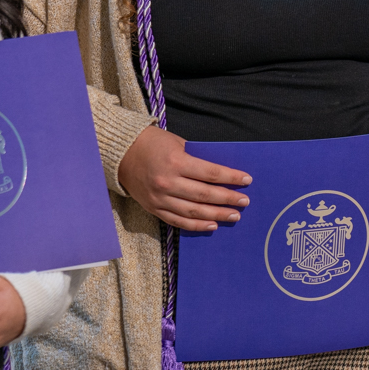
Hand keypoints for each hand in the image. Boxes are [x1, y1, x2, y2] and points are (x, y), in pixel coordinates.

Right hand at [115, 125, 251, 231]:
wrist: (121, 154)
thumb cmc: (152, 143)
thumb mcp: (176, 143)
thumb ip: (196, 158)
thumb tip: (220, 173)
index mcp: (176, 161)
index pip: (210, 173)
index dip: (231, 178)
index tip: (247, 180)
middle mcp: (168, 182)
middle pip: (205, 194)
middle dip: (227, 198)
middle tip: (244, 201)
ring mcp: (160, 198)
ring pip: (194, 212)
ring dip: (216, 215)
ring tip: (233, 216)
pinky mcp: (154, 208)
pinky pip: (178, 221)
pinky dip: (197, 226)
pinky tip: (212, 225)